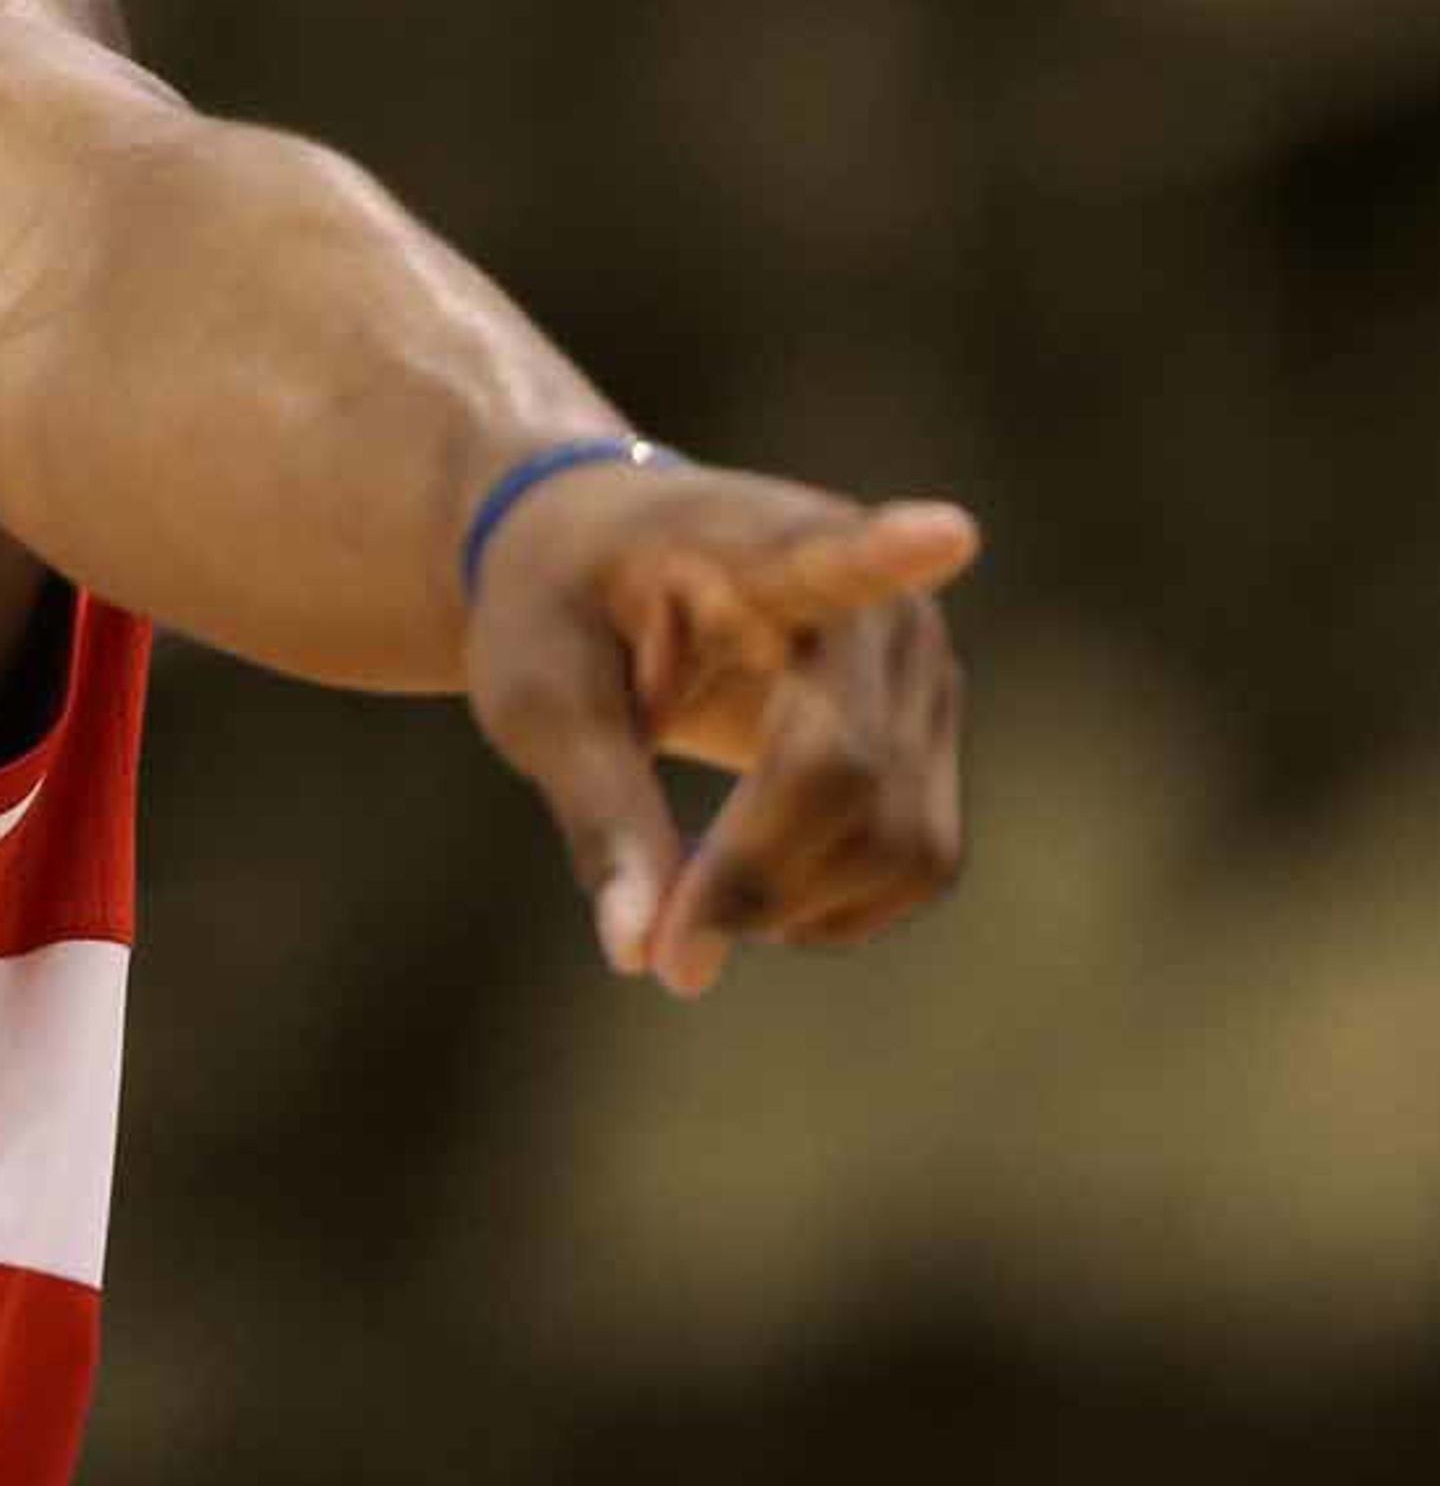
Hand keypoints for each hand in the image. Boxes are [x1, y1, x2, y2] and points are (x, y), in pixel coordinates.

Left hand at [464, 462, 976, 997]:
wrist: (604, 569)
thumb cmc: (560, 612)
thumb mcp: (537, 697)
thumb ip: (598, 811)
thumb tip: (638, 953)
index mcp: (763, 546)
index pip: (840, 557)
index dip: (893, 551)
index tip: (947, 532)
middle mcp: (880, 608)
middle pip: (852, 776)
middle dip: (755, 878)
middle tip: (658, 950)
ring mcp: (927, 679)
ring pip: (903, 844)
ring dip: (792, 903)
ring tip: (681, 889)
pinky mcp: (933, 745)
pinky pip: (916, 865)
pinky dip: (827, 906)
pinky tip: (740, 883)